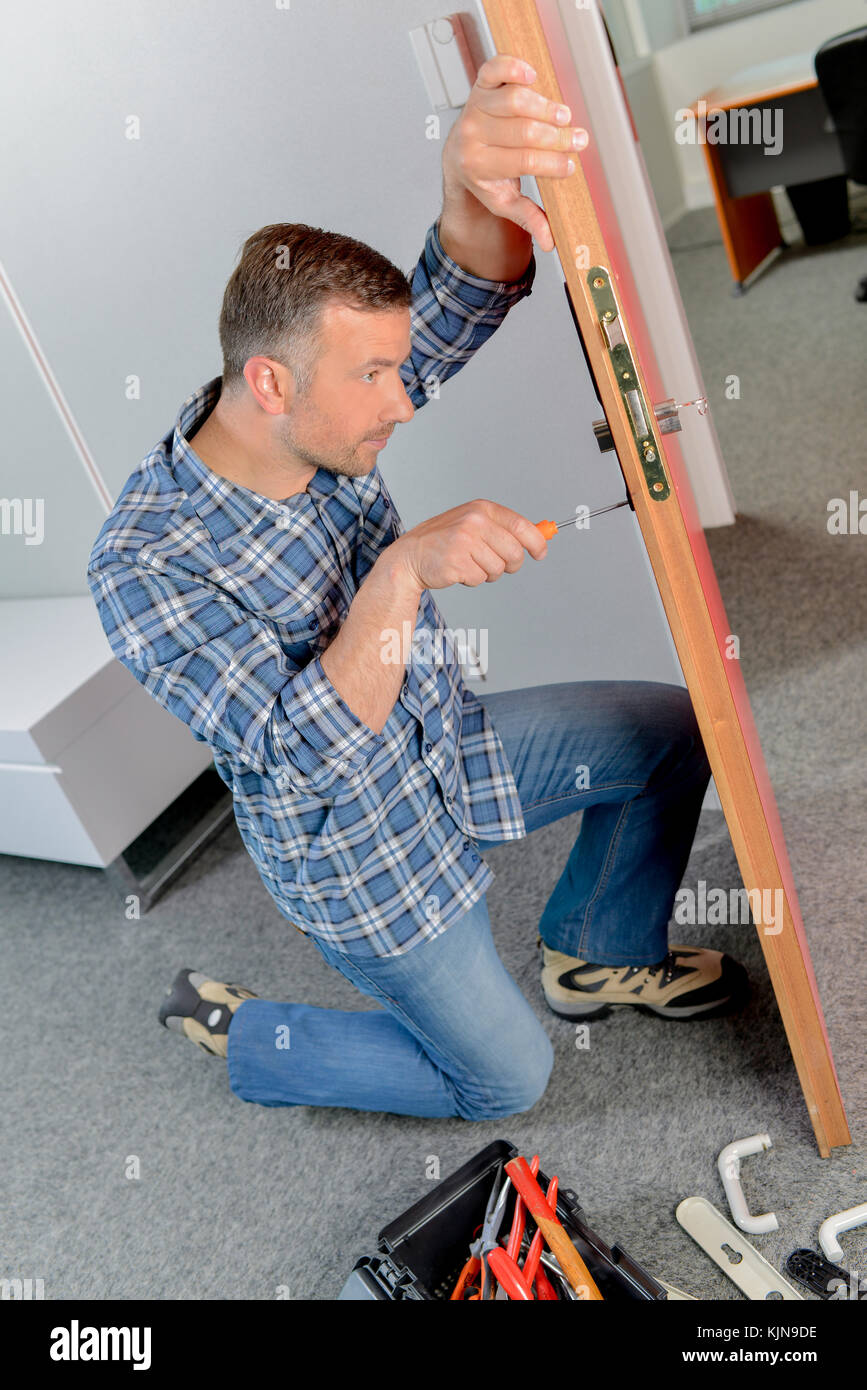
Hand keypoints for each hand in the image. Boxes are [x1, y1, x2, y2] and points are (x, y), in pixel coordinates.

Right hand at [388, 499, 546, 590]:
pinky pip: (480, 579)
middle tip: (496, 564)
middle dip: (510, 564)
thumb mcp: (473, 524)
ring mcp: (465, 542)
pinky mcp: (456, 562)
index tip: (540, 552)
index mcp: (482, 509)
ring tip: (469, 563)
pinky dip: (472, 580)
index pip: (521, 526)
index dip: (536, 542)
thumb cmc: (444, 541)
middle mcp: (474, 522)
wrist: (410, 555)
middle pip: (514, 552)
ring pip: (498, 569)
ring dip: (487, 573)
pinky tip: (458, 569)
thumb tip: (539, 537)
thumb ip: (503, 529)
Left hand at [441, 54, 587, 252]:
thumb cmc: (486, 177)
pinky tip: (533, 76)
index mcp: (478, 166)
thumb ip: (527, 217)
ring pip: (515, 100)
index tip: (571, 164)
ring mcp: (476, 106)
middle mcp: (472, 134)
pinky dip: (514, 67)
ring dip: (545, 107)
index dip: (551, 162)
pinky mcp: (480, 85)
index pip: (522, 161)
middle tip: (578, 140)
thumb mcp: (504, 201)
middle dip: (556, 137)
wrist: (458, 155)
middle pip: (524, 131)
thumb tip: (551, 242)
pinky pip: (496, 69)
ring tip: (564, 116)